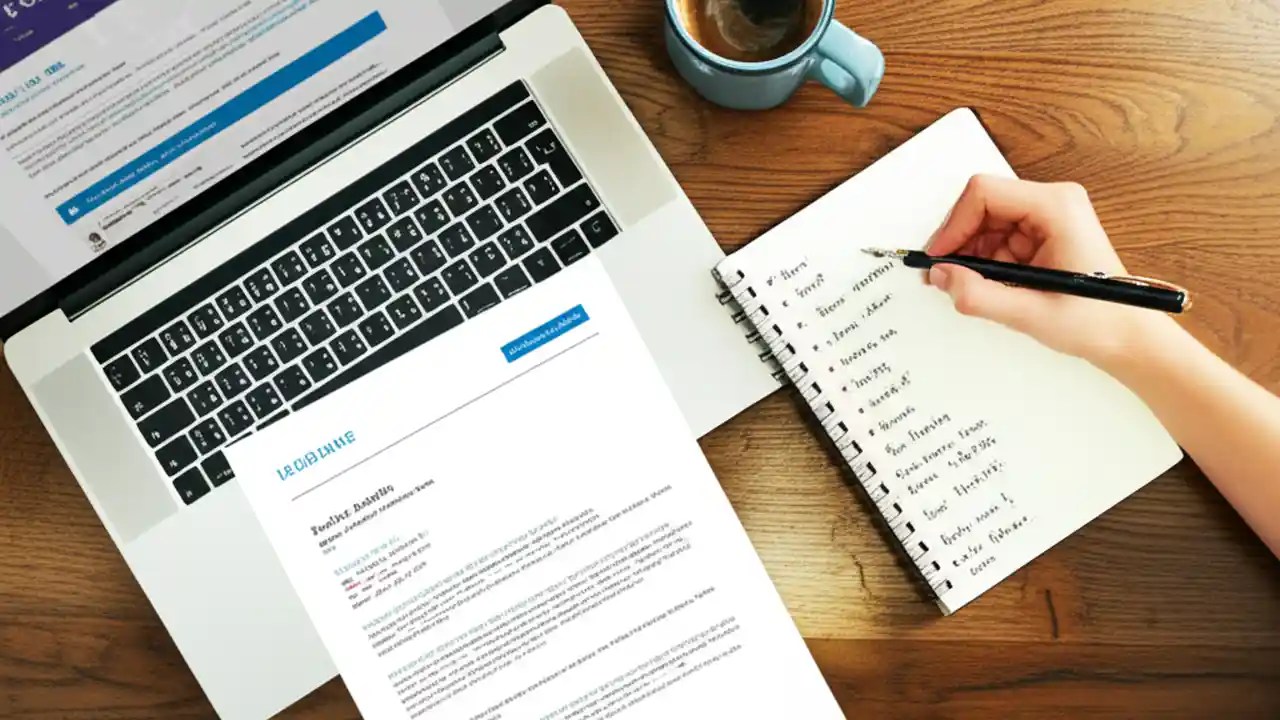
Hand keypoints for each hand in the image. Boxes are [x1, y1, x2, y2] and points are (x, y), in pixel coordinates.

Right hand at [925, 174, 1171, 367]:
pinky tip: (996, 287)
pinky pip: (996, 240)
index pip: (984, 193)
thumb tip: (941, 276)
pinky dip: (985, 264)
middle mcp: (1053, 203)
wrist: (1128, 337)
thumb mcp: (1031, 314)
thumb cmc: (1099, 320)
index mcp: (1057, 207)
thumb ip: (980, 295)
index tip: (939, 257)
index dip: (954, 225)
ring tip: (982, 289)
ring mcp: (1047, 218)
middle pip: (982, 206)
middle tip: (948, 276)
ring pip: (985, 224)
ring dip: (973, 257)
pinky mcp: (1041, 234)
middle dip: (960, 243)